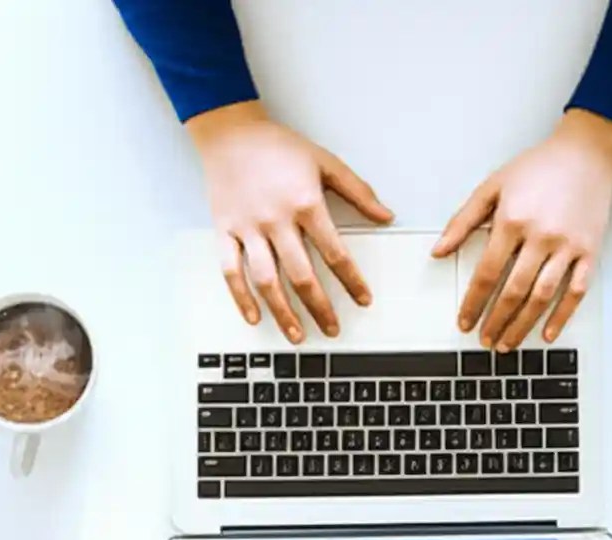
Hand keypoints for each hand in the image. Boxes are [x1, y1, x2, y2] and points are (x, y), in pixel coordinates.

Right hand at [187, 101, 393, 342]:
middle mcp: (276, 220)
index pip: (335, 252)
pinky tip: (255, 316)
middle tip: (333, 328)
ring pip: (266, 280)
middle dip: (320, 307)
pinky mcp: (224, 231)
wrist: (230, 132)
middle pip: (301, 275)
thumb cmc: (278, 146)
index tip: (363, 299)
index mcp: (305, 203)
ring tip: (298, 334)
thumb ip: (358, 192)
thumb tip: (386, 215)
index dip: (351, 281)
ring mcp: (248, 228)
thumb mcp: (326, 162)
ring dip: (283, 312)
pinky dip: (241, 297)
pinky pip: (231, 271)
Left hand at [433, 109, 611, 350]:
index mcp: (512, 221)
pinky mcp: (589, 251)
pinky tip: (549, 333)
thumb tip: (438, 251)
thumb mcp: (492, 186)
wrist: (586, 154)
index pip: (487, 273)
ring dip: (523, 325)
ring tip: (509, 343)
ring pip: (542, 297)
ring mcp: (568, 246)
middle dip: (496, 321)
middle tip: (485, 340)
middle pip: (513, 291)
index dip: (473, 302)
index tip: (464, 322)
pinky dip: (563, 316)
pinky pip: (576, 291)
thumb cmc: (538, 167)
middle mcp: (541, 237)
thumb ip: (463, 220)